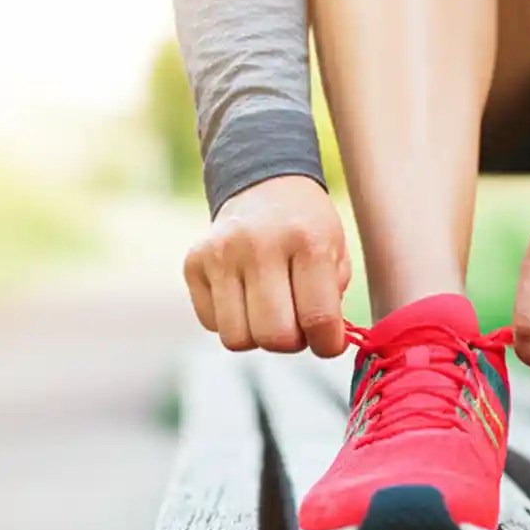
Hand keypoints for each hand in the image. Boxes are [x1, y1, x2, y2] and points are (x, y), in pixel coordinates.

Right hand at [184, 175, 351, 356]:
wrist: (263, 186)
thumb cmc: (306, 230)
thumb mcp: (336, 253)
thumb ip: (333, 301)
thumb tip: (323, 343)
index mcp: (307, 240)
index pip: (318, 318)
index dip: (327, 343)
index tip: (327, 340)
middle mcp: (259, 245)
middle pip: (273, 336)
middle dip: (291, 342)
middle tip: (296, 323)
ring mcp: (220, 254)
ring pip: (237, 338)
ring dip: (257, 336)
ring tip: (269, 312)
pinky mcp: (193, 263)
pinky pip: (211, 324)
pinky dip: (231, 321)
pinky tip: (243, 297)